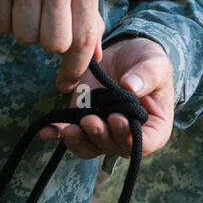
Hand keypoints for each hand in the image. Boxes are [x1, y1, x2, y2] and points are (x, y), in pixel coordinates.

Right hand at [0, 0, 103, 91]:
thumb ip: (87, 16)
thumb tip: (96, 55)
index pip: (84, 38)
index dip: (75, 67)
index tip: (66, 83)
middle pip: (54, 44)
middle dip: (43, 41)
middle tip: (37, 18)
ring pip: (24, 38)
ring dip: (19, 28)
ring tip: (20, 0)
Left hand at [39, 36, 174, 160]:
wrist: (125, 55)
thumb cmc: (149, 62)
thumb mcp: (155, 63)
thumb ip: (147, 75)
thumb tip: (130, 86)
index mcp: (154, 128)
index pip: (145, 143)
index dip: (129, 137)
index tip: (117, 119)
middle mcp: (128, 135)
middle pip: (114, 147)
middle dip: (101, 136)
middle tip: (90, 120)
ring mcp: (104, 130)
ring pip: (90, 146)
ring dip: (79, 141)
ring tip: (70, 129)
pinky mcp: (84, 121)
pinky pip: (71, 133)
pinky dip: (58, 134)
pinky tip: (47, 132)